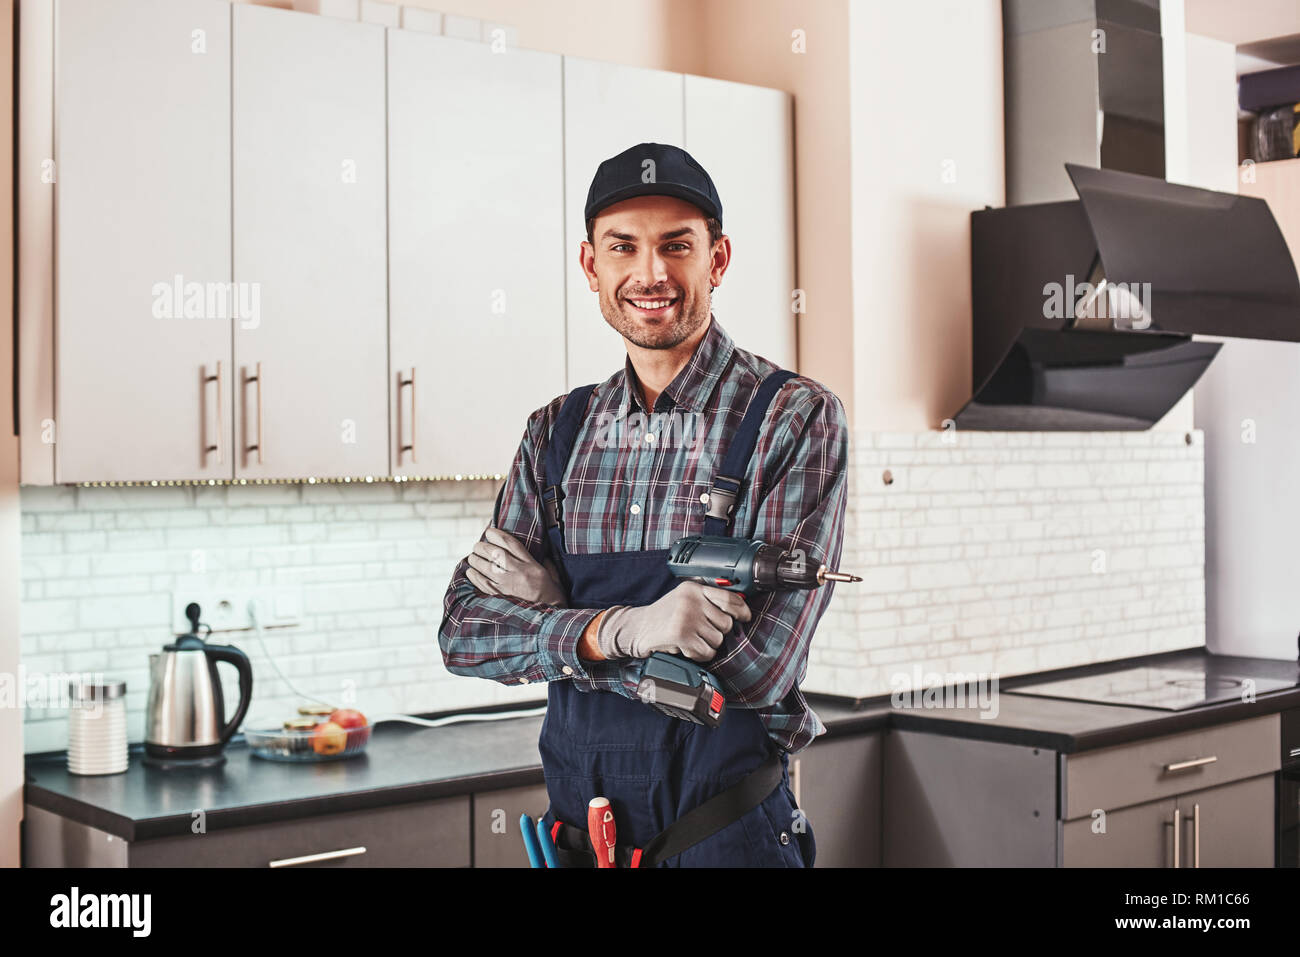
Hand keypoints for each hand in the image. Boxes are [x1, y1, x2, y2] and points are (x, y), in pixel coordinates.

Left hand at [466, 527, 566, 605]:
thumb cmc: (553, 598)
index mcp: (532, 566)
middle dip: (483, 547)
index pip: (512, 545)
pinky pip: (483, 584)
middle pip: (496, 554)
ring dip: (476, 560)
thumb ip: (547, 563)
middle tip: (477, 546)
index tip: (489, 531)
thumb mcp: (555, 577)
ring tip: (472, 557)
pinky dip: (474, 577)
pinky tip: (470, 572)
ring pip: (487, 568)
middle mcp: (519, 573)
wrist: (549, 619)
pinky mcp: (501, 597)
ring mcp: (508, 586)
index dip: (498, 535)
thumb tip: (542, 553)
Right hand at [597, 581, 752, 662]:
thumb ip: (706, 600)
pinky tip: (687, 648)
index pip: (728, 597)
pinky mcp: (681, 634)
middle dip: (717, 632)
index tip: (745, 617)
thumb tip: (739, 610)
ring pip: (717, 640)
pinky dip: (698, 655)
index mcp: (694, 588)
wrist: (637, 627)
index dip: (741, 610)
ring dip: (707, 645)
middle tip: (700, 632)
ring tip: (691, 639)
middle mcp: (691, 599)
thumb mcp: (684, 598)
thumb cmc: (664, 615)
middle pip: (726, 623)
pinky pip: (706, 652)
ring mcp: (686, 616)